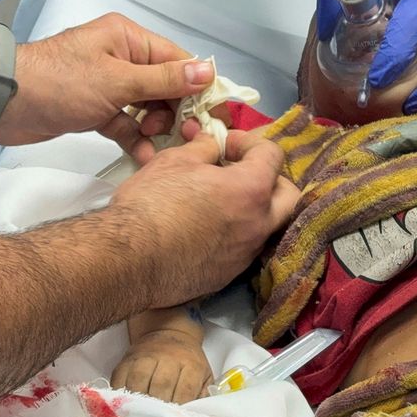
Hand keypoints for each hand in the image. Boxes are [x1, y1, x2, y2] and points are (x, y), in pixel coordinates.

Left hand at [0, 13, 215, 163]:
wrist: (3, 103)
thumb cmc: (59, 82)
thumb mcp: (119, 81)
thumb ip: (165, 79)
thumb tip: (208, 71)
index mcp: (129, 39)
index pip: (178, 60)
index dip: (197, 87)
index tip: (210, 114)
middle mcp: (122, 58)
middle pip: (166, 86)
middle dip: (173, 112)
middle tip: (177, 134)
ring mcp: (108, 84)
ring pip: (147, 108)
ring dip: (155, 128)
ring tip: (152, 143)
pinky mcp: (95, 109)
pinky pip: (126, 123)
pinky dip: (134, 137)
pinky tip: (143, 155)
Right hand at [111, 130, 299, 306]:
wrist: (128, 260)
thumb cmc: (151, 204)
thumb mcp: (175, 161)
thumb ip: (204, 149)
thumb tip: (212, 143)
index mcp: (251, 190)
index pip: (272, 155)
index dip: (250, 142)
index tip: (226, 144)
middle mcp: (258, 224)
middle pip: (288, 195)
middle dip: (271, 178)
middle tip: (240, 172)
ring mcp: (246, 253)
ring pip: (268, 225)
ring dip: (254, 208)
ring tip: (222, 200)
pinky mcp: (229, 275)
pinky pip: (245, 248)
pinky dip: (236, 233)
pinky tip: (208, 228)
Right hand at [111, 329, 211, 402]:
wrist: (171, 334)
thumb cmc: (188, 361)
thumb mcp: (203, 376)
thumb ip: (201, 396)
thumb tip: (194, 416)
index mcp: (191, 364)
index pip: (185, 389)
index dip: (178, 407)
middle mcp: (168, 357)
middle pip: (161, 385)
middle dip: (159, 406)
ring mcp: (146, 356)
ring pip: (138, 380)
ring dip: (138, 401)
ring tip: (142, 412)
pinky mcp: (127, 359)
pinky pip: (119, 378)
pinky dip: (120, 393)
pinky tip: (126, 402)